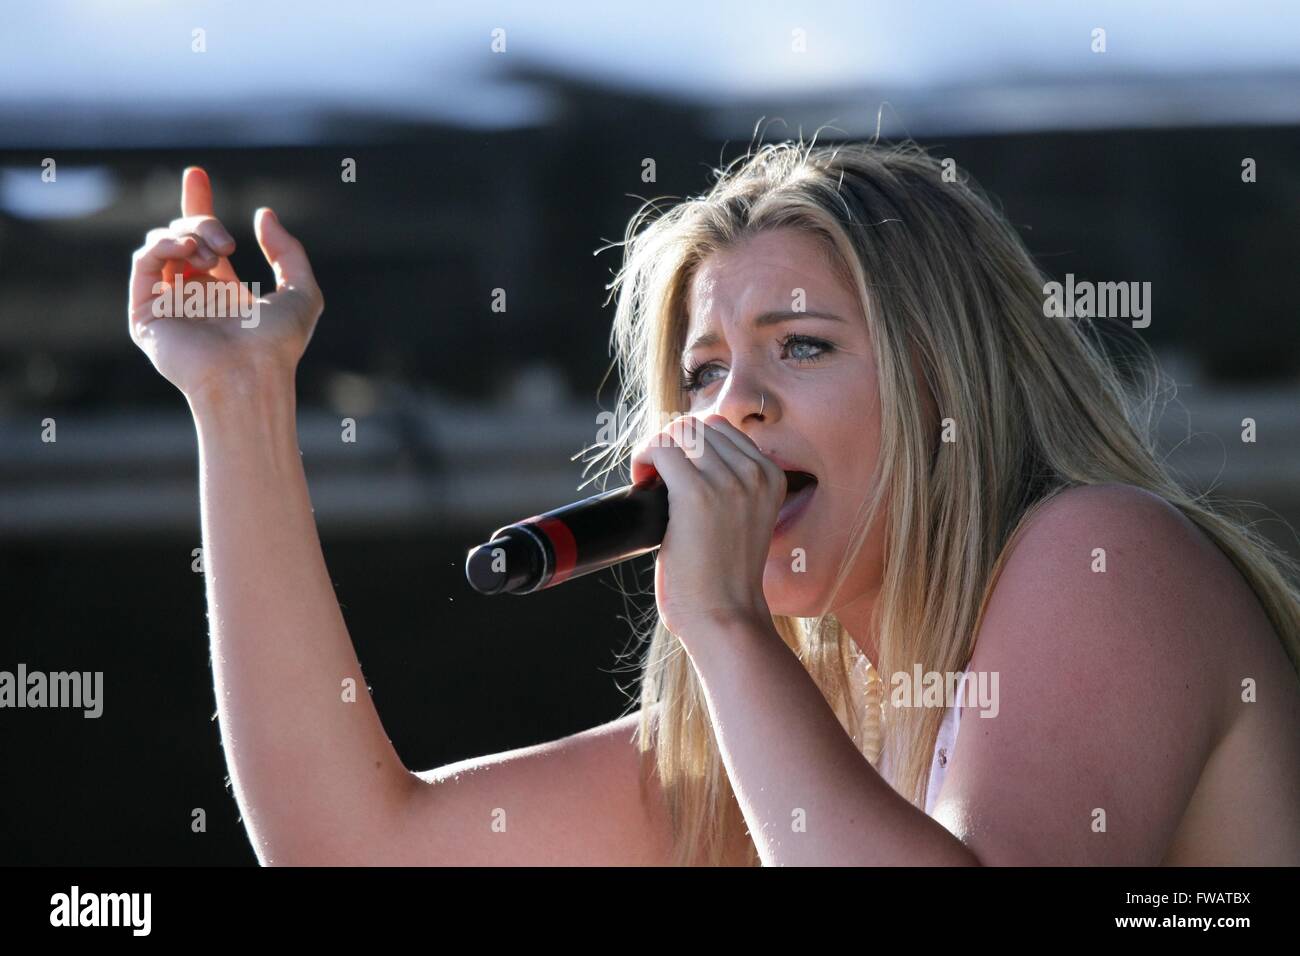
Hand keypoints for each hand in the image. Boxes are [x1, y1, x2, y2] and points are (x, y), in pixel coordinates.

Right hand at [127, 166, 323, 401]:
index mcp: (225, 292)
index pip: (204, 240)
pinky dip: (164, 244)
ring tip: (215, 255)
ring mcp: (167, 303)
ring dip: (189, 234)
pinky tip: (188, 250)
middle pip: (181, 234)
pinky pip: (143, 261)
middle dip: (202, 219)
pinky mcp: (144, 313)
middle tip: (227, 243)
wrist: (249, 374)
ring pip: (162, 243)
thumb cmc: (279, 344)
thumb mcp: (302, 291)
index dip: (199, 204)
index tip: (196, 173)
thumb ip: (289, 251)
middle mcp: (193, 295)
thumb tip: (264, 214)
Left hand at [630, 414, 786, 642]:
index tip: (674, 472)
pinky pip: (660, 449)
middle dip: (671, 443)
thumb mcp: (743, 520)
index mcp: (771, 477)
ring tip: (648, 481)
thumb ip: (729, 486)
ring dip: (655, 450)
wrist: (726, 616)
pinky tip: (640, 482)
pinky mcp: (696, 495)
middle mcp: (754, 474)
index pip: (722, 428)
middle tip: (655, 478)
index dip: (690, 443)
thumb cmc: (725, 578)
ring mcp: (728, 482)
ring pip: (678, 432)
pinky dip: (642, 458)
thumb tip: (683, 454)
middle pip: (697, 425)